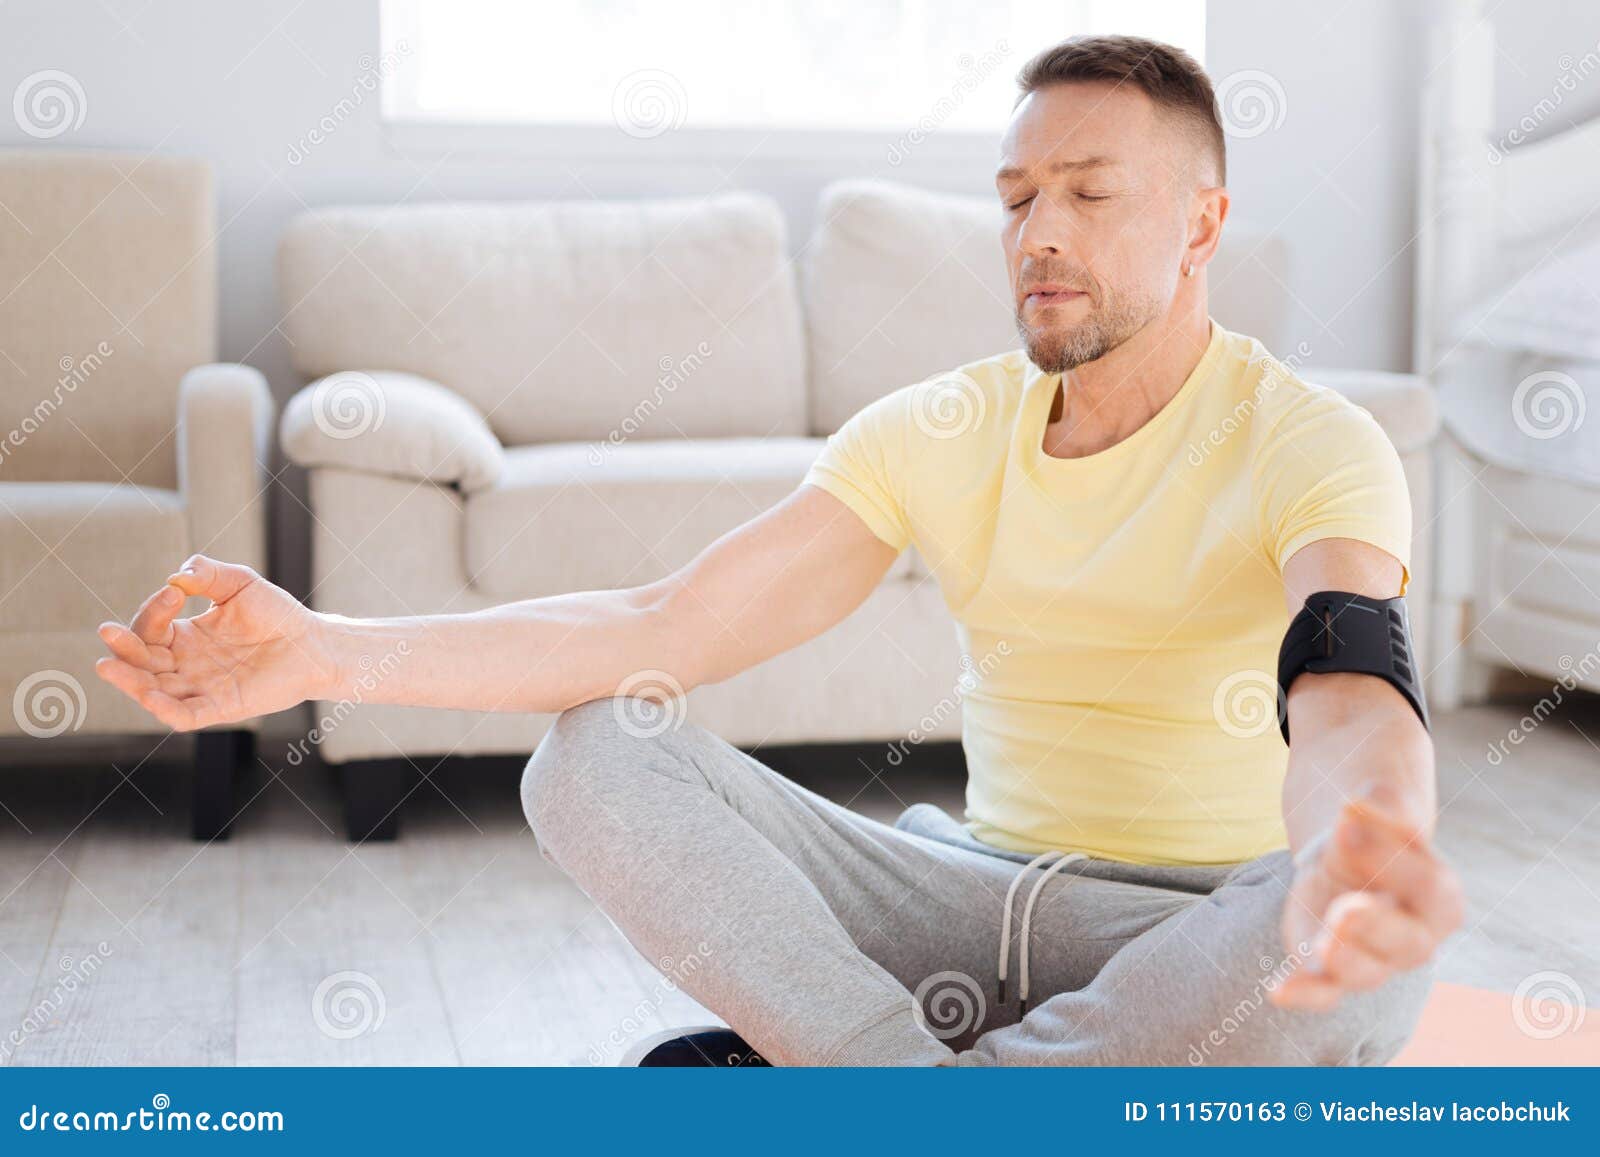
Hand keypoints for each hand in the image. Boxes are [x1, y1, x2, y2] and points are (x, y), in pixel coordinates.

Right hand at [95, 554, 337, 730]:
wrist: (315, 642)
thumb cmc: (278, 614)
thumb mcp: (240, 584)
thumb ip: (209, 573)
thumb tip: (176, 574)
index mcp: (186, 637)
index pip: (151, 628)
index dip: (153, 610)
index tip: (175, 591)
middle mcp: (187, 665)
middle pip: (142, 662)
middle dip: (122, 649)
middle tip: (107, 630)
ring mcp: (202, 688)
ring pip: (153, 691)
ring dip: (130, 681)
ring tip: (108, 665)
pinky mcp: (222, 707)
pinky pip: (185, 716)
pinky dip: (166, 710)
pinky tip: (151, 696)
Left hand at [1271, 796, 1462, 1011]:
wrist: (1346, 849)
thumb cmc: (1375, 828)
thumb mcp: (1383, 805)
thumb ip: (1383, 805)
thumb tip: (1355, 810)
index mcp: (1441, 897)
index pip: (1429, 886)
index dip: (1391, 861)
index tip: (1348, 825)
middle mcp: (1415, 938)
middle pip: (1409, 944)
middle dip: (1376, 926)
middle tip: (1347, 909)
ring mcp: (1373, 960)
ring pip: (1366, 974)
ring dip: (1343, 961)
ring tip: (1321, 948)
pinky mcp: (1330, 968)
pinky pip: (1323, 992)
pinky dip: (1304, 994)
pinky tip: (1277, 991)